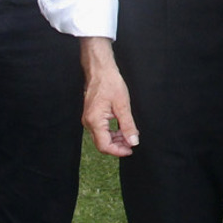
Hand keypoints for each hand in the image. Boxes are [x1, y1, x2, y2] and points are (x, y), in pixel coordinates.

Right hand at [80, 39, 138, 156]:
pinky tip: (122, 129)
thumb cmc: (110, 83)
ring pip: (101, 138)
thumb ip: (128, 126)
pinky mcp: (91, 116)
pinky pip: (100, 130)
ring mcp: (88, 119)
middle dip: (118, 146)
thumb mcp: (123, 105)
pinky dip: (111, 133)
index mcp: (95, 121)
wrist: (100, 70)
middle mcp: (88, 122)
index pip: (105, 145)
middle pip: (102, 144)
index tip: (131, 150)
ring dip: (115, 140)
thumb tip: (133, 141)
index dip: (118, 151)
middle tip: (132, 143)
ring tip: (129, 136)